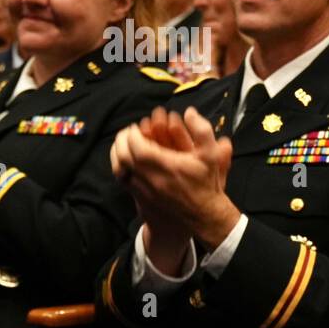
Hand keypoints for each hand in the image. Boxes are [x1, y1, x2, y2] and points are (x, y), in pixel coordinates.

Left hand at [111, 107, 238, 260]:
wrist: (203, 214)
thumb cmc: (206, 184)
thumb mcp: (211, 155)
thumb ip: (202, 131)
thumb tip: (189, 112)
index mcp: (166, 165)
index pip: (137, 145)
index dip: (133, 133)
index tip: (136, 126)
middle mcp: (151, 177)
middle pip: (124, 155)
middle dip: (122, 140)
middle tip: (127, 132)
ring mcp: (144, 189)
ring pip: (119, 168)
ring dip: (117, 152)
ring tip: (122, 144)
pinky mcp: (141, 197)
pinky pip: (122, 180)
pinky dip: (119, 166)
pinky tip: (124, 161)